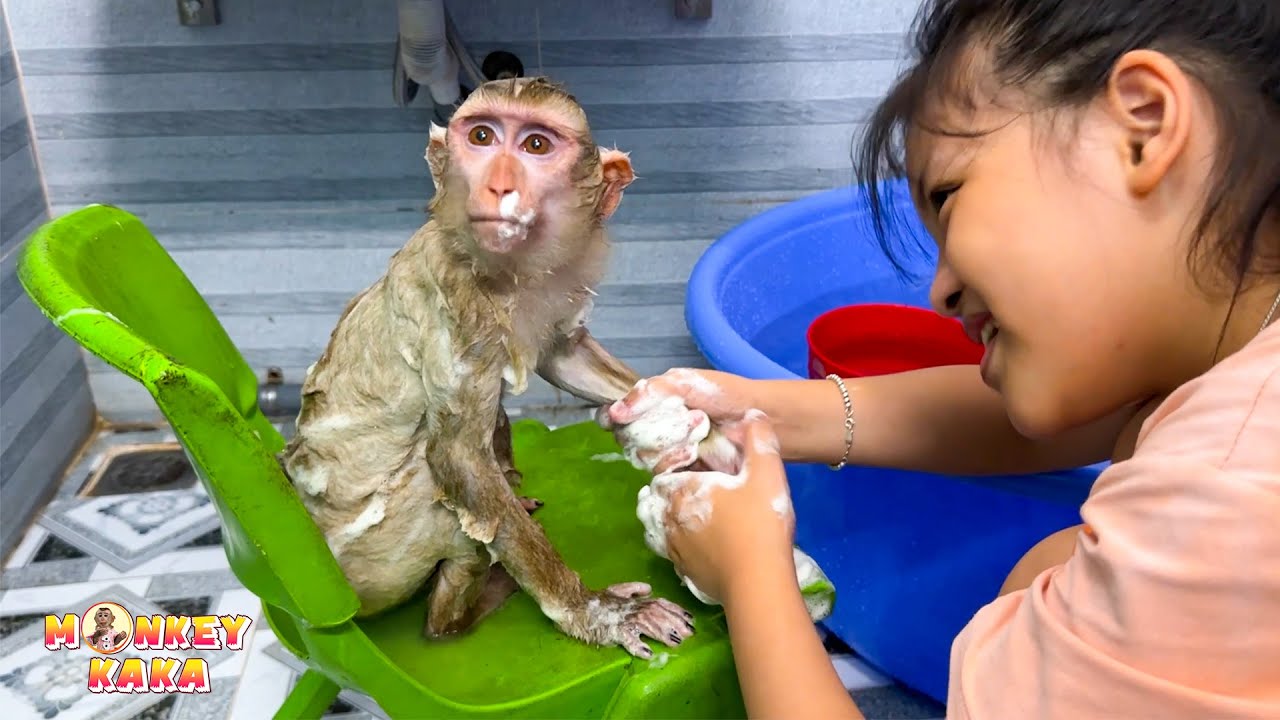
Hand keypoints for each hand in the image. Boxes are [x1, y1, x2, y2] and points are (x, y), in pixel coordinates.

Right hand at [598, 368, 756, 472]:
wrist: (757, 419)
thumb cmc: (724, 395)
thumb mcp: (683, 383)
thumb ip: (648, 392)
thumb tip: (613, 413)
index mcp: (651, 404)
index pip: (617, 415)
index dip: (613, 418)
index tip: (618, 417)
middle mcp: (654, 430)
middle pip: (625, 437)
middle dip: (650, 426)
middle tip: (681, 414)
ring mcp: (665, 454)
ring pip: (641, 455)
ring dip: (668, 440)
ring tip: (697, 428)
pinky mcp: (679, 475)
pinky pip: (660, 473)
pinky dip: (674, 459)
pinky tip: (694, 451)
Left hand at [650, 411, 796, 604]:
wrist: (759, 583)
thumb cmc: (760, 524)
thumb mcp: (767, 473)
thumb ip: (759, 440)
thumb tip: (752, 415)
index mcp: (681, 491)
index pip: (662, 474)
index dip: (675, 469)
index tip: (695, 470)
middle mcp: (669, 519)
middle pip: (655, 501)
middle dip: (668, 494)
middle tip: (692, 491)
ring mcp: (674, 550)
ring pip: (658, 529)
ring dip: (668, 521)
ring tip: (688, 517)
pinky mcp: (685, 573)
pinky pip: (672, 554)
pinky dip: (679, 547)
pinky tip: (698, 546)